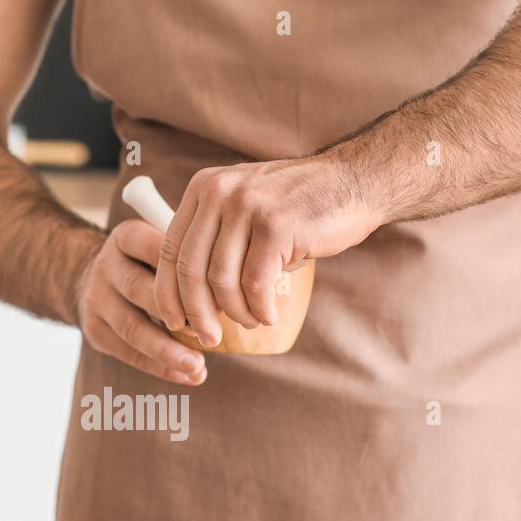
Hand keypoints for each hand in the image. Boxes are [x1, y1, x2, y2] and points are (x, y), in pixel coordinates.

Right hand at [75, 219, 207, 385]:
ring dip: (167, 351)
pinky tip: (186, 376)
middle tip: (212, 335)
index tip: (221, 295)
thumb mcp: (163, 246)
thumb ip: (192, 259)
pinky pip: (128, 353)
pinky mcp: (94, 329)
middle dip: (179, 316)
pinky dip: (160, 367)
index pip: (156, 250)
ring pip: (132, 328)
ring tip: (197, 366)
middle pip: (141, 290)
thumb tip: (238, 291)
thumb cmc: (148, 264)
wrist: (94, 279)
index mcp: (127, 237)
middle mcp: (106, 265)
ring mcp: (96, 299)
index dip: (188, 274)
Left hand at [153, 151, 380, 346]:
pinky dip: (260, 308)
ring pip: (222, 280)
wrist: (353, 182)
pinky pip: (255, 284)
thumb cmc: (298, 206)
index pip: (169, 249)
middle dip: (197, 313)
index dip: (167, 293)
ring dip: (236, 312)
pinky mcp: (275, 226)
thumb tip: (190, 300)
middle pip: (191, 269)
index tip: (173, 321)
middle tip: (208, 337)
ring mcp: (247, 206)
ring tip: (251, 320)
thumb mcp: (244, 207)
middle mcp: (219, 192)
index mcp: (204, 188)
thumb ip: (215, 237)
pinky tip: (268, 315)